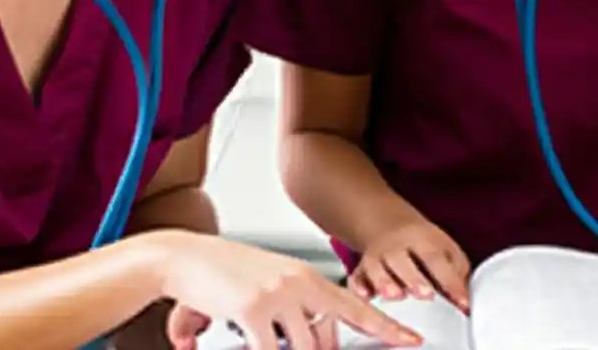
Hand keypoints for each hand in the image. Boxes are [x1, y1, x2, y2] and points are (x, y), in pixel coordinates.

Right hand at [151, 230, 422, 349]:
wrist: (185, 257)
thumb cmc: (224, 273)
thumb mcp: (271, 283)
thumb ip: (294, 311)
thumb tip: (302, 342)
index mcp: (307, 277)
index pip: (355, 306)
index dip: (386, 326)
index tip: (411, 338)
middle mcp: (299, 283)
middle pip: (326, 338)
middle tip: (285, 342)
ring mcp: (278, 295)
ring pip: (303, 348)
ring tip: (261, 336)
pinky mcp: (254, 309)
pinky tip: (253, 346)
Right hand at [349, 217, 470, 312]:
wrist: (387, 223)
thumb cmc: (422, 243)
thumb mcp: (445, 247)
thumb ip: (457, 270)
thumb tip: (463, 298)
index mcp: (422, 239)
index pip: (436, 258)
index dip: (449, 280)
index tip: (462, 302)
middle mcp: (397, 246)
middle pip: (403, 261)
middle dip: (414, 279)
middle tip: (427, 295)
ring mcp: (377, 256)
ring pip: (378, 268)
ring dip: (385, 282)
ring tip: (395, 296)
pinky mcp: (361, 267)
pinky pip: (356, 276)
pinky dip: (358, 286)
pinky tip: (365, 295)